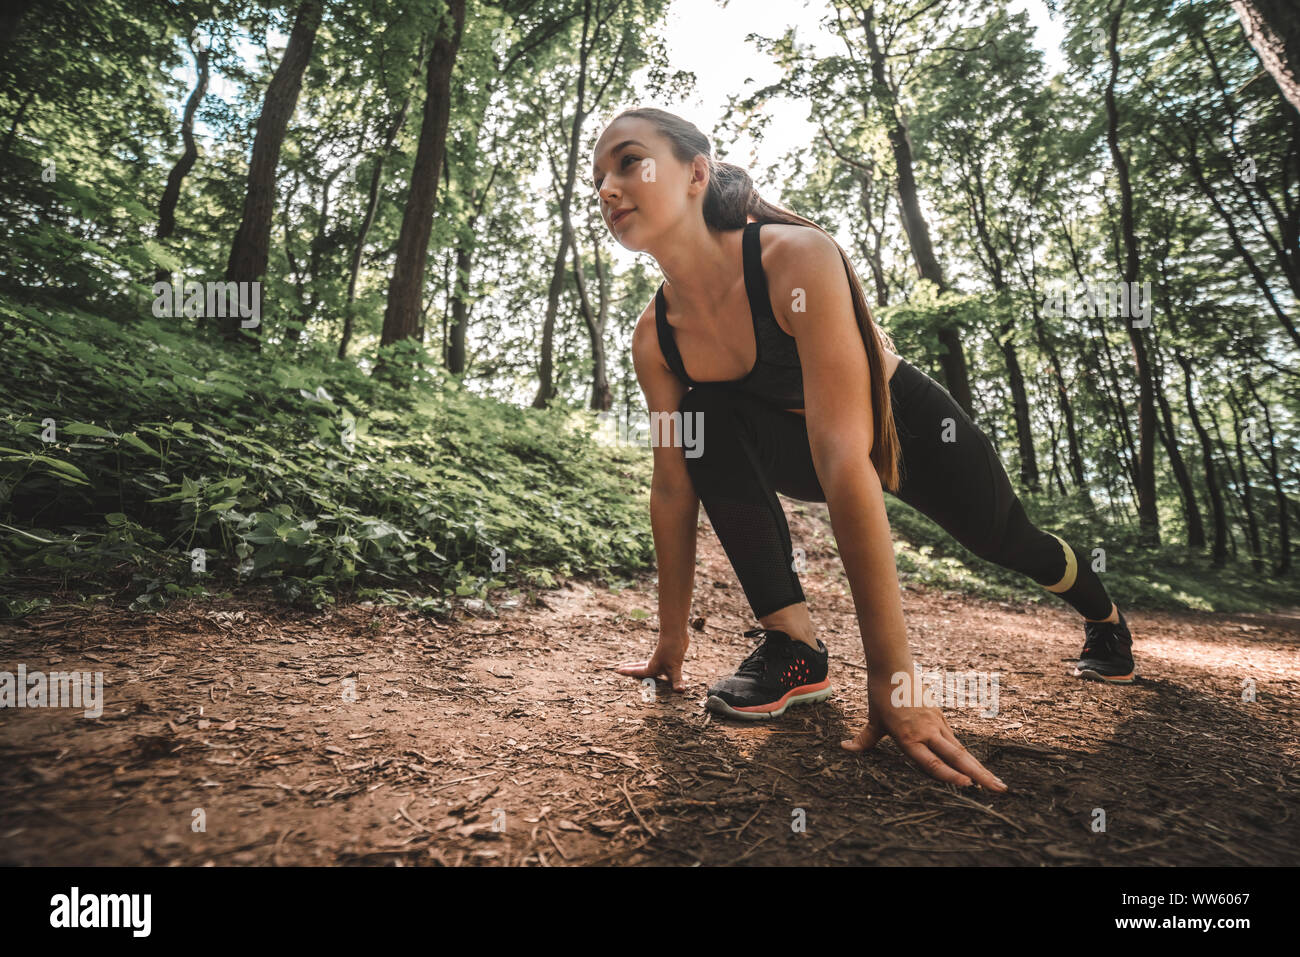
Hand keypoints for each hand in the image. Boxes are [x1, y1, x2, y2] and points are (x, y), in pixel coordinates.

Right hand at [615, 634, 688, 692]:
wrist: (676, 634)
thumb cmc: (672, 650)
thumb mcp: (675, 669)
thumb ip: (677, 681)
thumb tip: (680, 691)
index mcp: (653, 667)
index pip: (638, 672)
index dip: (628, 672)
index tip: (618, 670)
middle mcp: (655, 663)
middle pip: (640, 667)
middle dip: (631, 668)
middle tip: (621, 667)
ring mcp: (662, 659)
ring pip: (649, 663)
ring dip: (641, 665)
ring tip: (637, 666)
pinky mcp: (668, 655)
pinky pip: (659, 662)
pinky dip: (656, 664)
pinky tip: (660, 665)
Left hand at [841, 679, 1007, 791]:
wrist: (892, 668)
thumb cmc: (881, 695)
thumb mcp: (873, 721)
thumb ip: (864, 740)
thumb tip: (845, 748)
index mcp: (908, 737)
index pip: (931, 762)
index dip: (949, 775)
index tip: (966, 785)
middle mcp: (927, 732)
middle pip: (957, 757)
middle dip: (979, 775)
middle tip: (999, 790)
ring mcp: (936, 724)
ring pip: (961, 749)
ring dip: (979, 767)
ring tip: (996, 784)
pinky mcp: (940, 717)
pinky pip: (954, 740)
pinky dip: (965, 755)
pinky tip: (976, 768)